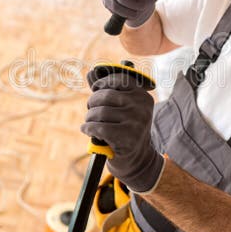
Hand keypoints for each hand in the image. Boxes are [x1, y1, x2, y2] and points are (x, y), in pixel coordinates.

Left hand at [80, 72, 163, 192]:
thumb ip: (108, 89)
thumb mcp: (122, 108)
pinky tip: (88, 131)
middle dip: (92, 103)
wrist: (137, 159)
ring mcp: (136, 121)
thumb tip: (90, 72)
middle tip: (91, 112)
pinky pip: (98, 127)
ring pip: (100, 112)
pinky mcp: (127, 137)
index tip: (96, 90)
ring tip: (91, 124)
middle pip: (105, 96)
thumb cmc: (125, 129)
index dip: (102, 83)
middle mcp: (142, 106)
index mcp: (142, 95)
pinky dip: (88, 128)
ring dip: (89, 119)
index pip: (118, 79)